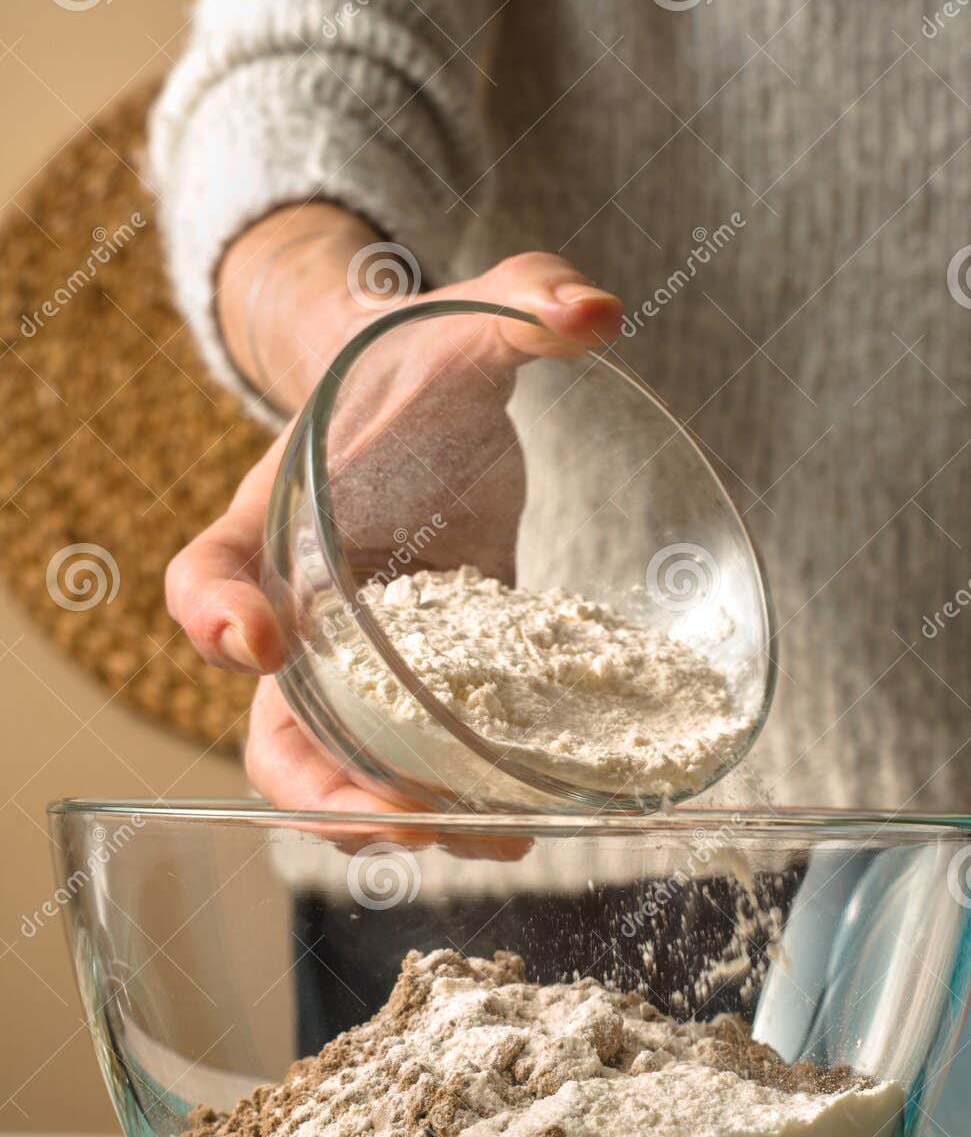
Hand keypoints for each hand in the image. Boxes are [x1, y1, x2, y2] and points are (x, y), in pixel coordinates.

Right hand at [166, 205, 622, 808]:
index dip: (215, 617)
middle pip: (269, 731)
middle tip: (402, 821)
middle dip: (323, 790)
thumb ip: (523, 298)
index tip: (259, 640)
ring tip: (496, 838)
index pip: (205, 574)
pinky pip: (415, 762)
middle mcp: (302, 610)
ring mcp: (361, 660)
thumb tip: (599, 313)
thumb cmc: (420, 360)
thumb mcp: (466, 315)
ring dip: (400, 826)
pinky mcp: (425, 681)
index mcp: (277, 519)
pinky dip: (457, 802)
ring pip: (344, 773)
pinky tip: (528, 820)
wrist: (425, 398)